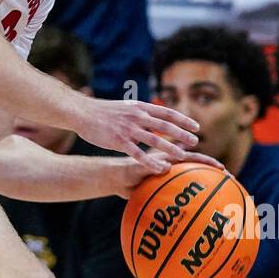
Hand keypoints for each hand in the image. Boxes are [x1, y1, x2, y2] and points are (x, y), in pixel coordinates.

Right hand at [75, 98, 203, 173]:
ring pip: (154, 139)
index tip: (196, 126)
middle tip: (196, 141)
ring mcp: (128, 128)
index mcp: (140, 107)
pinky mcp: (118, 140)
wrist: (82, 112)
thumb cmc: (103, 112)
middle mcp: (137, 116)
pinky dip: (150, 162)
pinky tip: (160, 169)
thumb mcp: (125, 107)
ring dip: (170, 147)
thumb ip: (140, 112)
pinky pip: (137, 153)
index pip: (167, 112)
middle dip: (182, 133)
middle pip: (164, 125)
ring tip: (183, 156)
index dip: (183, 119)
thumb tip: (154, 117)